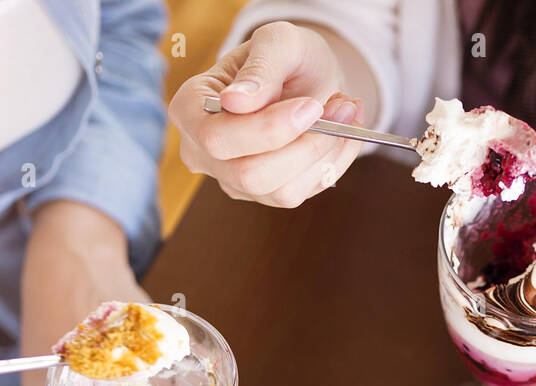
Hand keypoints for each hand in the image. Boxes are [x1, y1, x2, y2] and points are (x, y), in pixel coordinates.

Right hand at [170, 20, 363, 207]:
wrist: (306, 76)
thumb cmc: (284, 56)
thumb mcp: (277, 42)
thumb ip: (260, 67)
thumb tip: (236, 101)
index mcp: (190, 109)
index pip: (216, 138)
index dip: (266, 130)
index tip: (311, 106)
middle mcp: (203, 153)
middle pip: (249, 175)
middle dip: (305, 145)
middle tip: (341, 106)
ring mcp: (232, 179)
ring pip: (280, 192)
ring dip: (325, 153)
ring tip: (345, 111)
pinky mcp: (265, 195)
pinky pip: (303, 193)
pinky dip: (333, 162)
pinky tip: (343, 133)